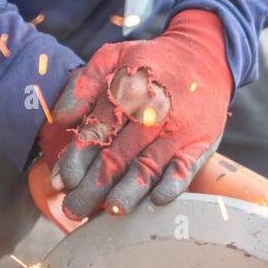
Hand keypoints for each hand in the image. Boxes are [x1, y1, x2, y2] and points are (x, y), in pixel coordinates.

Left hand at [45, 9, 231, 219]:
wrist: (205, 57)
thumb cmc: (150, 63)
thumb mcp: (113, 56)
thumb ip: (84, 84)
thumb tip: (63, 119)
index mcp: (126, 91)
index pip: (96, 130)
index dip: (77, 158)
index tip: (62, 181)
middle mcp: (152, 112)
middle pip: (118, 156)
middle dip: (93, 186)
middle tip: (75, 209)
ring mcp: (178, 131)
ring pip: (148, 166)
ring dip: (129, 192)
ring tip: (111, 211)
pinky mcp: (199, 144)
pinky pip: (185, 169)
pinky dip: (172, 185)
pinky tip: (156, 201)